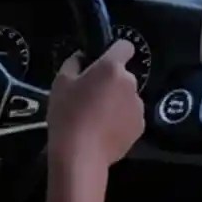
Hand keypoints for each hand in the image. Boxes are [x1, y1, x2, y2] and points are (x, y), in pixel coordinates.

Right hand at [47, 40, 144, 171]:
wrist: (81, 155)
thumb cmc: (67, 114)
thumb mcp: (60, 83)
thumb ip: (73, 63)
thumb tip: (82, 57)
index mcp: (111, 67)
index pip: (125, 46)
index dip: (115, 51)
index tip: (103, 63)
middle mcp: (130, 83)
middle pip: (123, 76)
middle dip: (112, 82)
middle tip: (92, 96)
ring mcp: (138, 105)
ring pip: (128, 97)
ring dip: (118, 101)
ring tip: (98, 118)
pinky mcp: (141, 126)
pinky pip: (131, 116)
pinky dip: (122, 120)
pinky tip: (106, 131)